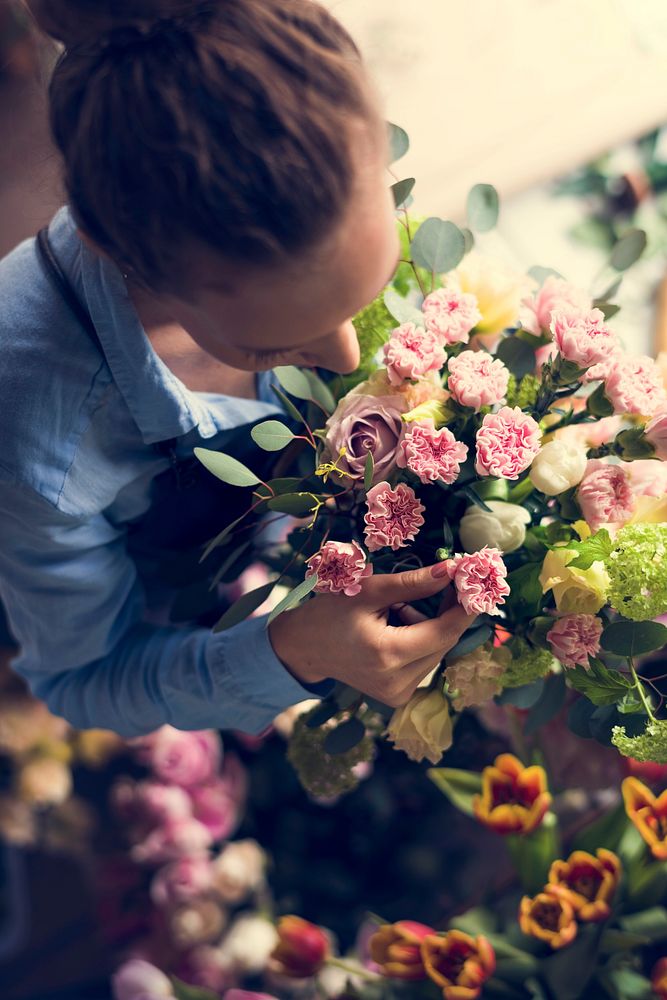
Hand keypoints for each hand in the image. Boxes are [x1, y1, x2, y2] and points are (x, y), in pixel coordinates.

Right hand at [268, 563, 476, 706]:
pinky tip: (396, 629)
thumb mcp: (370, 591)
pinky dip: (419, 642)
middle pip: (443, 643)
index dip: (463, 606)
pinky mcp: (397, 696)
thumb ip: (413, 583)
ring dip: (429, 627)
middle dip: (446, 612)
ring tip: (398, 610)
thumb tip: (451, 570)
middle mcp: (397, 683)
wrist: (304, 647)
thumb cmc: (331, 613)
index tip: (472, 582)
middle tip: (442, 583)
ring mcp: (398, 694)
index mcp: (388, 655)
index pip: (444, 632)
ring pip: (436, 653)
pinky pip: (424, 663)